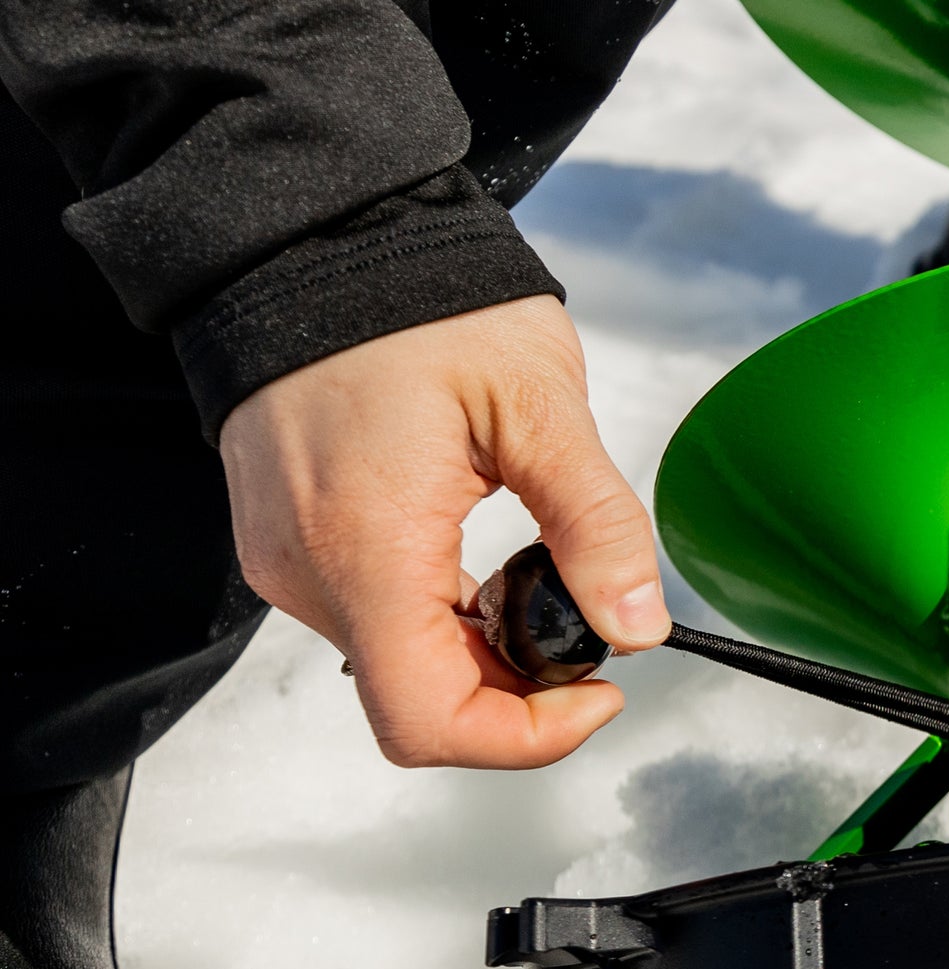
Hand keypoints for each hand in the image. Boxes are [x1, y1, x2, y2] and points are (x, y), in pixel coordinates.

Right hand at [219, 295, 669, 768]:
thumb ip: (597, 525)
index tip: (597, 691)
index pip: (428, 720)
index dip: (525, 737)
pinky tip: (483, 554)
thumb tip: (639, 626)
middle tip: (583, 617)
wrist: (316, 231)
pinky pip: (374, 614)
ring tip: (535, 567)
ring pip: (399, 664)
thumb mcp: (539, 403)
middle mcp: (308, 572)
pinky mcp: (290, 540)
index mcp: (364, 546)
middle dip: (518, 688)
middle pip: (419, 702)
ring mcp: (289, 559)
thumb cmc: (417, 299)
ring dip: (482, 648)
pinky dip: (441, 613)